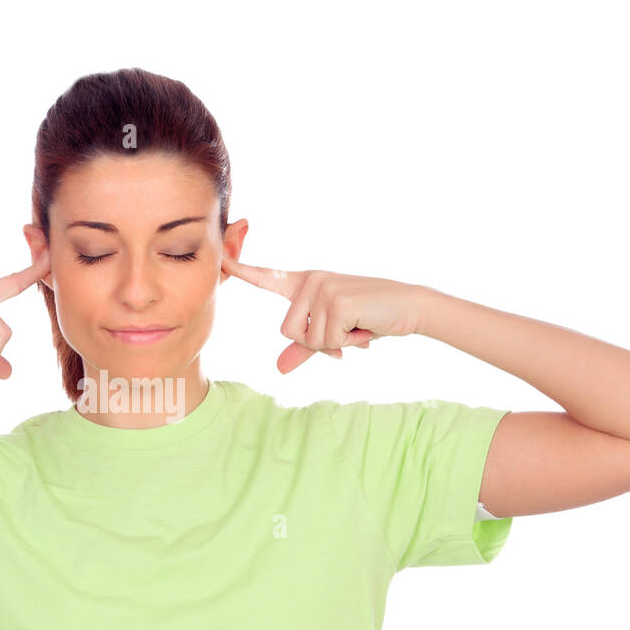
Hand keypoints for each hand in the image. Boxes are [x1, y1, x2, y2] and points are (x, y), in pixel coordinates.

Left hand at [221, 255, 426, 373]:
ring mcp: (323, 289)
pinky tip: (364, 328)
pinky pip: (328, 341)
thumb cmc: (369, 319)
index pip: (267, 277)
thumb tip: (279, 369)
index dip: (242, 270)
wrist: (409, 308)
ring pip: (309, 339)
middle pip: (288, 332)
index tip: (220, 260)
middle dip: (317, 343)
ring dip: (335, 344)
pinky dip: (348, 344)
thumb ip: (304, 350)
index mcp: (305, 284)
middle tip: (345, 333)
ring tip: (356, 327)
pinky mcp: (337, 301)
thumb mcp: (333, 335)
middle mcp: (310, 281)